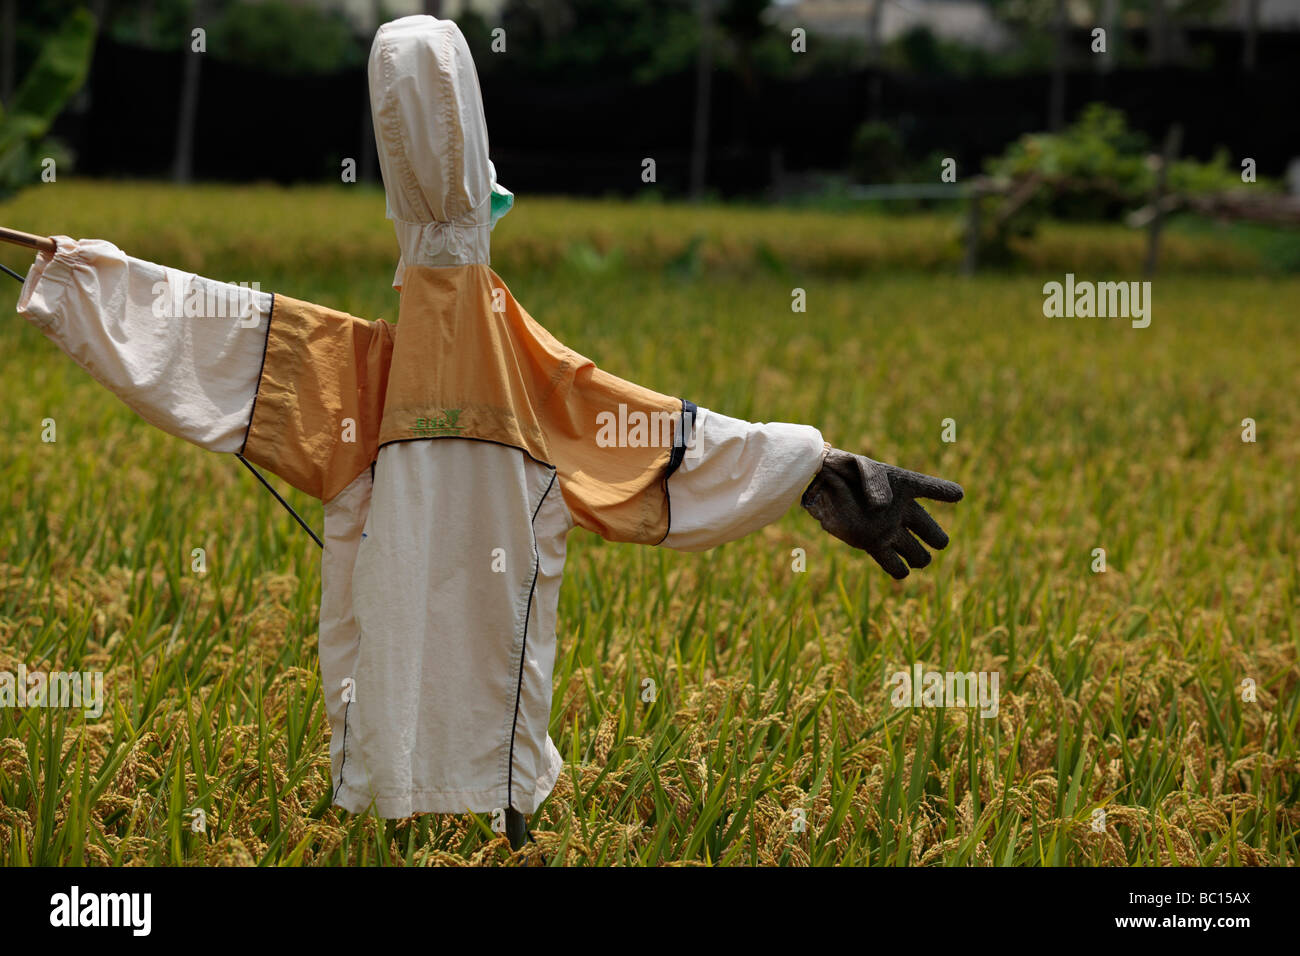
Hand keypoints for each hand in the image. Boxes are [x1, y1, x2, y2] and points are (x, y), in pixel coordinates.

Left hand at [801, 449, 962, 578]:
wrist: (822, 483)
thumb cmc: (844, 468)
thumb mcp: (860, 466)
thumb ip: (874, 481)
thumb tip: (882, 507)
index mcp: (904, 487)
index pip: (931, 488)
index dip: (945, 492)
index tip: (957, 494)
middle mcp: (901, 511)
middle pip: (931, 530)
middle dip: (936, 537)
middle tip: (937, 541)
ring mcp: (888, 529)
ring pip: (916, 552)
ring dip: (919, 557)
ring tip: (918, 559)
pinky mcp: (871, 544)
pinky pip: (892, 563)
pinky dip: (898, 570)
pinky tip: (901, 570)